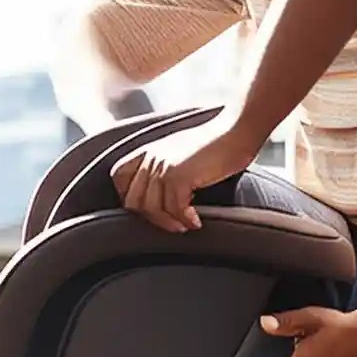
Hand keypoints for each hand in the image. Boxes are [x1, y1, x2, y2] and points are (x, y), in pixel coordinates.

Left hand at [111, 121, 258, 233]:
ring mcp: (162, 166)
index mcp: (148, 151)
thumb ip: (165, 169)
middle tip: (169, 223)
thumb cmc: (217, 144)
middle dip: (149, 217)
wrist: (237, 130)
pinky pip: (174, 208)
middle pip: (133, 199)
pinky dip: (185, 219)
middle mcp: (151, 158)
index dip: (127, 196)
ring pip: (152, 208)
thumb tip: (161, 198)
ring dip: (168, 222)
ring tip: (183, 225)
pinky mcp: (178, 175)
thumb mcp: (181, 153)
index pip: (119, 176)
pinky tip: (195, 221)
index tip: (145, 209)